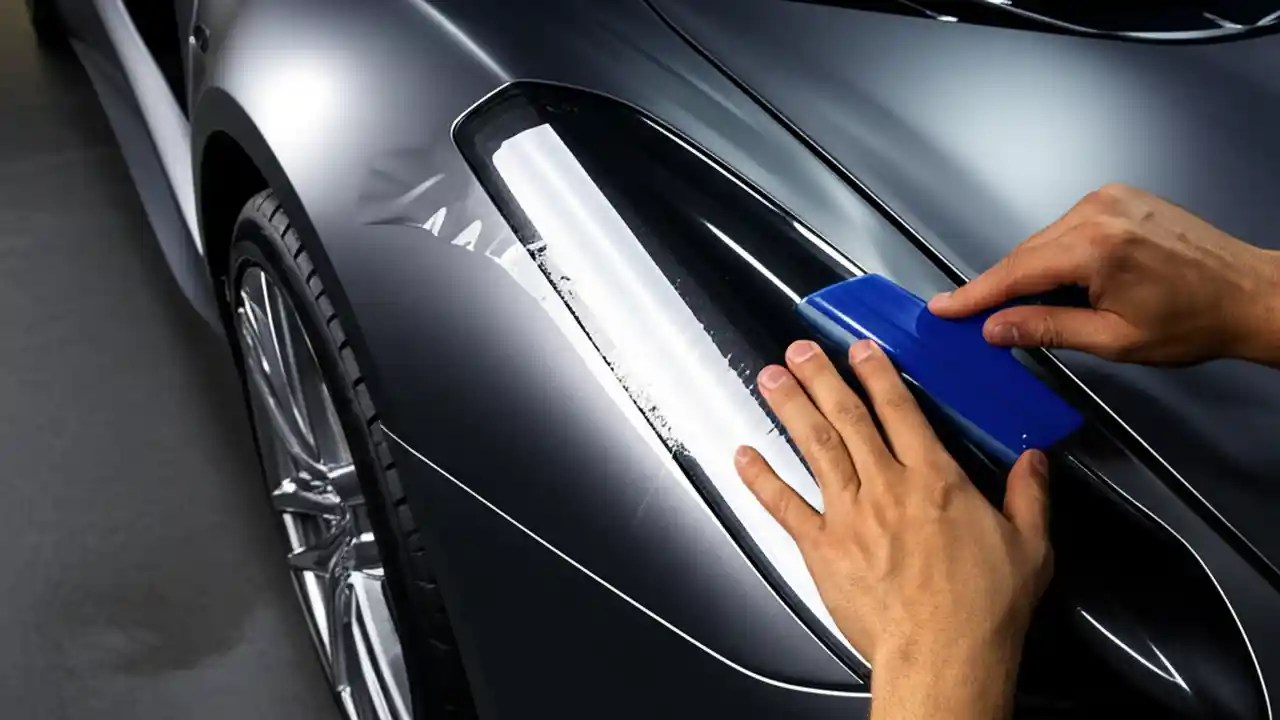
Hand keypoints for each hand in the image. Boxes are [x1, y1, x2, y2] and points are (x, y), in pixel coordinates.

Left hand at [735, 339, 1052, 719]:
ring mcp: (850, 515)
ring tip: (772, 377)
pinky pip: (785, 506)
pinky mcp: (823, 548)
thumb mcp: (1030, 545)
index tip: (861, 350)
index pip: (901, 410)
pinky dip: (761, 479)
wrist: (945, 656)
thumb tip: (1034, 459)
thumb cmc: (984, 610)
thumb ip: (1029, 495)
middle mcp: (887, 487)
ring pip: (815, 447)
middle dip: (823, 377)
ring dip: (791, 407)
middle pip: (849, 417)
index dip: (878, 374)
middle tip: (802, 349)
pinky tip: (744, 456)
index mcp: (935, 480)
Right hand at [928, 183, 1279, 364]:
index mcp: (1097, 247)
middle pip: (1025, 253)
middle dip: (1000, 287)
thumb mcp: (1115, 339)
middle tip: (973, 319)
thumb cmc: (1193, 321)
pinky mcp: (1119, 198)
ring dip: (1031, 273)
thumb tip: (996, 328)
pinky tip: (1064, 282)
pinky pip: (1067, 228)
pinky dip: (1055, 256)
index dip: (974, 294)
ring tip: (1034, 308)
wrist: (1249, 293)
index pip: (1016, 271)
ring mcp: (1109, 199)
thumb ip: (1048, 329)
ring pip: (1044, 241)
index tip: (942, 307)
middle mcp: (1099, 212)